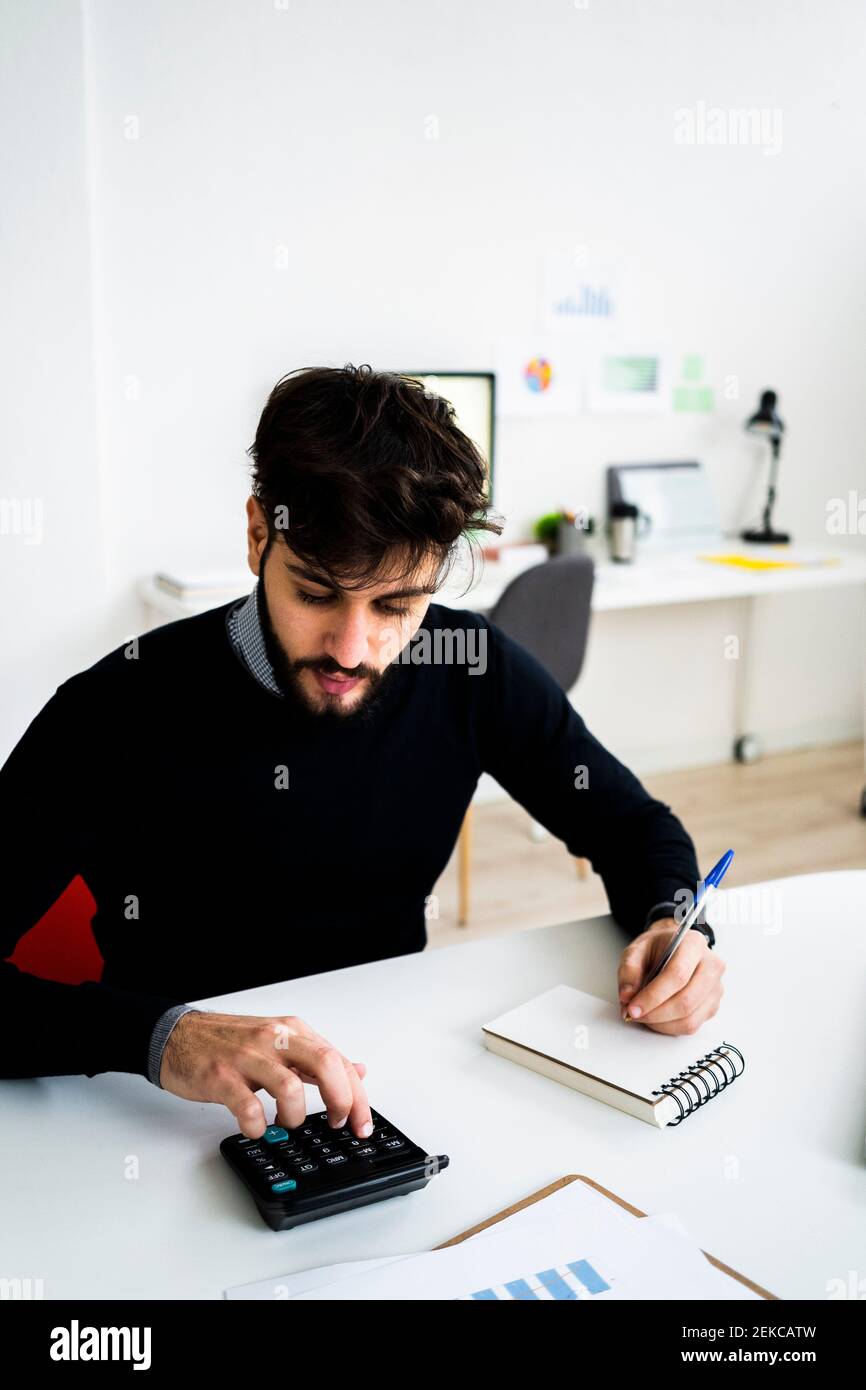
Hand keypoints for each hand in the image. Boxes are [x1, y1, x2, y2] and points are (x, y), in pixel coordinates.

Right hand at [159, 1010, 371, 1139]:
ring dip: (294, 1116)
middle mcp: (274, 1039)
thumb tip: (357, 1071)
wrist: (176, 1035)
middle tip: (337, 1124)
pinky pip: (248, 1107)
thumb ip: (317, 1058)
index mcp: (292, 1031)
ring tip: (286, 1124)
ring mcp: (247, 1057)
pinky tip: (256, 1128)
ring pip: (289, 1087)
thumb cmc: (227, 1041)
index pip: (338, 1060)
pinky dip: (257, 1126)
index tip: (361, 1123)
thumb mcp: (280, 1041)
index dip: (357, 1094)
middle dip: (340, 1100)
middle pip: (325, 1064)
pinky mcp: (221, 1077)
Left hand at [617, 918, 724, 1035]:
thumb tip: (627, 996)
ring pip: (690, 1018)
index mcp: (693, 944)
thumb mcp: (636, 950)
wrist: (674, 949)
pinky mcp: (713, 1005)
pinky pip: (692, 1025)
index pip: (677, 975)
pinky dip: (669, 1027)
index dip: (653, 996)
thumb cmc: (657, 948)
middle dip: (655, 1013)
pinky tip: (657, 1018)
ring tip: (643, 1015)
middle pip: (686, 1000)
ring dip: (661, 1023)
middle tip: (633, 1014)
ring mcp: (715, 987)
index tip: (633, 1007)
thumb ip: (629, 971)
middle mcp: (711, 965)